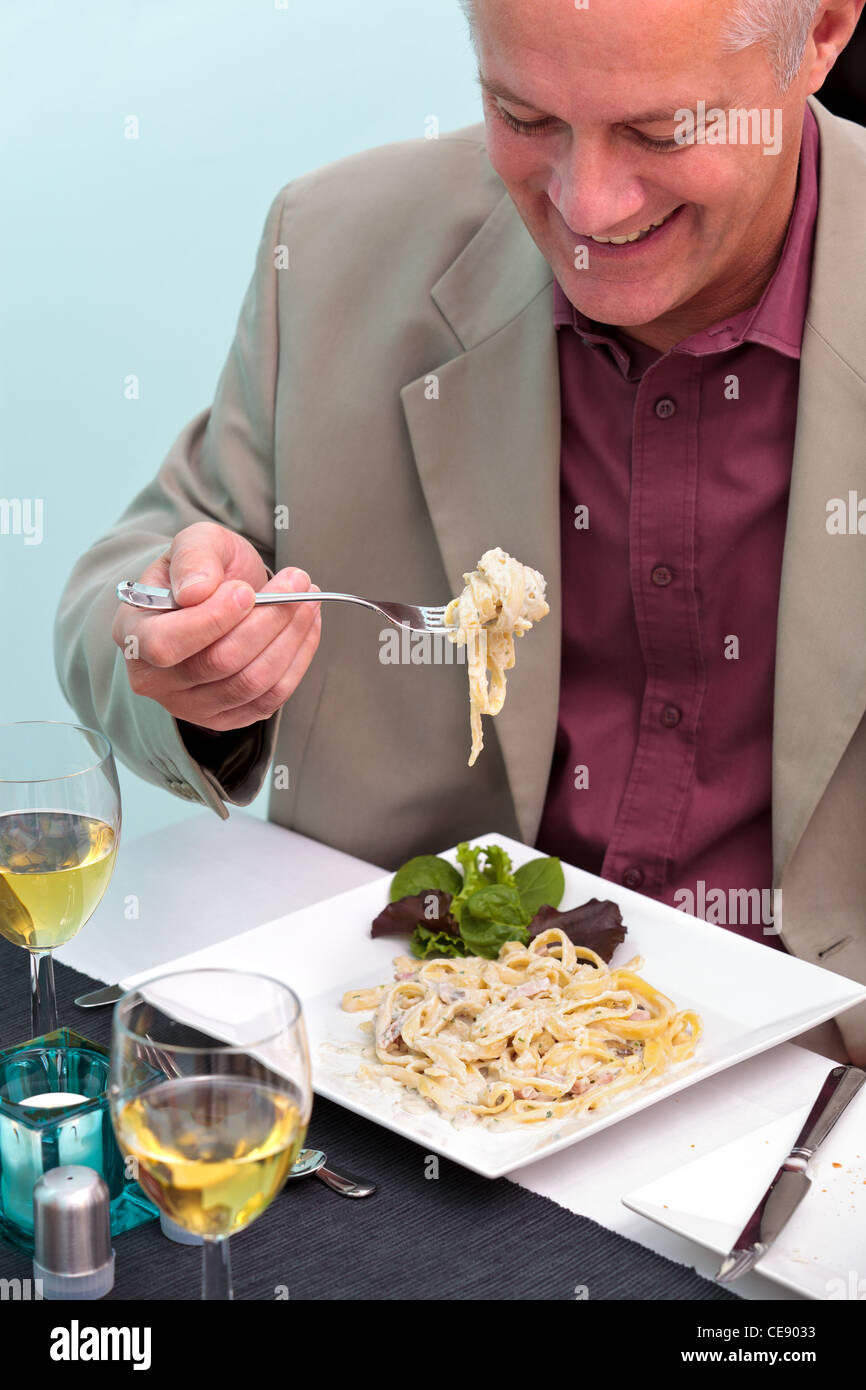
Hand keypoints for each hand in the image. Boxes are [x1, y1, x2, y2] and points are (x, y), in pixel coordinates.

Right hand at [112, 522, 321, 730]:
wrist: (219, 595)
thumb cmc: (202, 570)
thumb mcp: (194, 544)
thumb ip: (192, 557)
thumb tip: (196, 591)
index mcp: (134, 634)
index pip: (167, 644)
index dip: (213, 620)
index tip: (247, 590)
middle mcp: (154, 679)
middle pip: (220, 663)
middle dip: (268, 620)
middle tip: (298, 583)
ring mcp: (190, 705)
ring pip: (251, 683)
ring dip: (290, 638)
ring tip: (307, 600)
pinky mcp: (226, 717)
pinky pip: (270, 699)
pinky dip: (297, 660)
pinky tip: (305, 627)